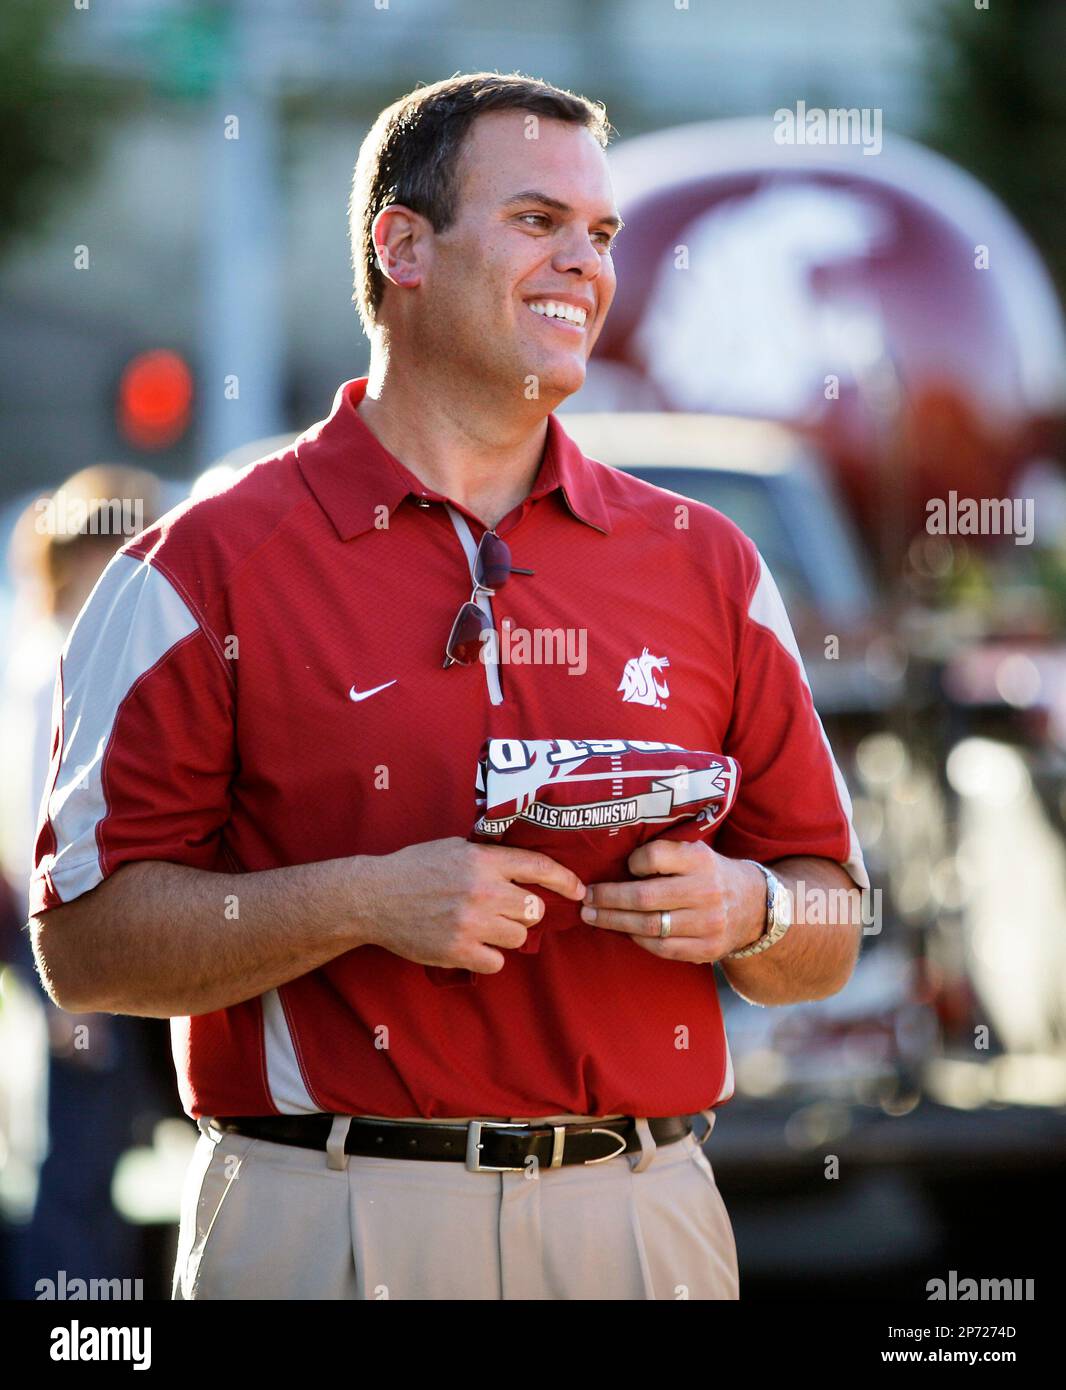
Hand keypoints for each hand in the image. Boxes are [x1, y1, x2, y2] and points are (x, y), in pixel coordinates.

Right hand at [358, 836, 585, 974]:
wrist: (373, 897)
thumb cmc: (414, 868)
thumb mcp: (454, 847)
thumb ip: (489, 855)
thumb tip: (524, 864)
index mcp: (482, 859)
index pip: (538, 867)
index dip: (565, 880)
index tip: (578, 890)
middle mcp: (482, 890)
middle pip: (533, 910)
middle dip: (523, 911)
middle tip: (503, 910)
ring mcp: (471, 923)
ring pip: (518, 937)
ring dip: (506, 934)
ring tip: (482, 926)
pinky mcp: (458, 951)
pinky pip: (497, 962)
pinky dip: (488, 957)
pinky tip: (471, 945)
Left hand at [579, 840, 765, 961]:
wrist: (755, 906)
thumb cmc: (710, 874)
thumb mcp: (696, 853)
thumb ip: (665, 854)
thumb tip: (613, 860)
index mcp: (701, 860)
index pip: (656, 856)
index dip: (634, 861)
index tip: (623, 865)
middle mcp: (706, 891)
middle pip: (644, 897)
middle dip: (608, 898)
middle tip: (586, 899)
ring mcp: (708, 923)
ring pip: (648, 926)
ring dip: (614, 922)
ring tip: (592, 917)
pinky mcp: (706, 949)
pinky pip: (661, 948)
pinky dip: (636, 940)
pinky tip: (622, 931)